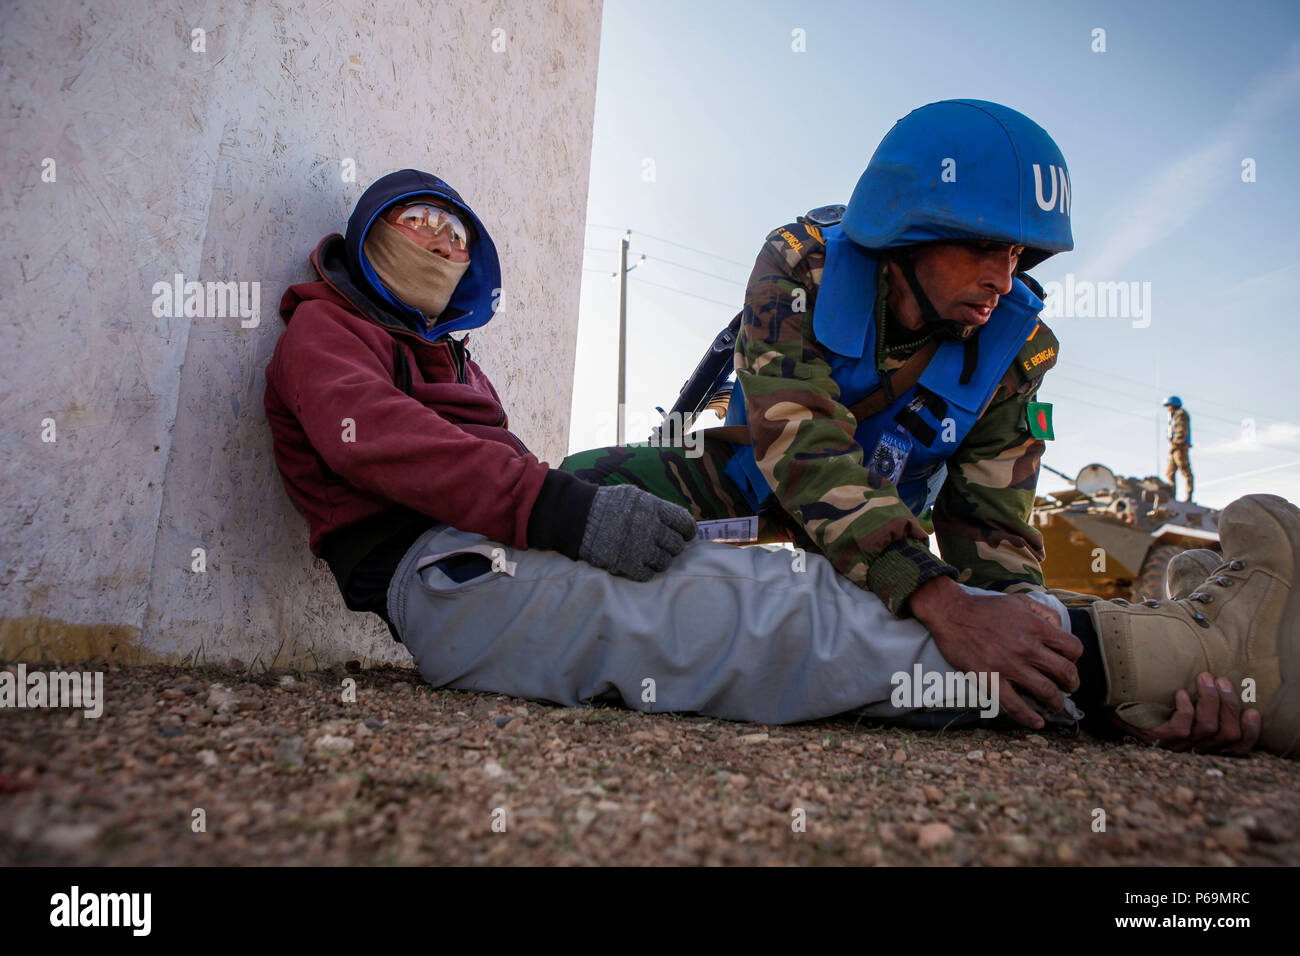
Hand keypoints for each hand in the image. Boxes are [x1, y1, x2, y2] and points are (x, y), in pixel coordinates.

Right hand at [578, 484, 696, 580]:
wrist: (579, 517)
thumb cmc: (608, 504)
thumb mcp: (635, 496)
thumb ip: (656, 508)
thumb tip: (677, 521)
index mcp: (655, 508)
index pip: (684, 523)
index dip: (687, 531)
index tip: (685, 534)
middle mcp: (651, 528)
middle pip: (677, 545)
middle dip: (672, 547)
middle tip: (663, 546)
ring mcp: (640, 548)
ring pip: (665, 562)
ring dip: (659, 560)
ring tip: (650, 555)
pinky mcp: (627, 564)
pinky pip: (648, 574)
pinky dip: (645, 571)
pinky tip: (638, 563)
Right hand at [909, 577, 1082, 728]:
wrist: (951, 613)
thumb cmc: (985, 607)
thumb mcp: (1019, 600)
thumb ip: (1043, 611)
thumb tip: (1059, 628)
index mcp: (1037, 628)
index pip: (1073, 648)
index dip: (1075, 658)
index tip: (1068, 662)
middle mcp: (1028, 648)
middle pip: (1066, 673)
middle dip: (1071, 683)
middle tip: (1066, 686)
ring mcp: (1010, 666)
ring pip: (1046, 692)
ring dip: (1056, 702)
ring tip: (1054, 704)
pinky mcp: (992, 679)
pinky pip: (1015, 705)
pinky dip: (1029, 718)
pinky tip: (1037, 722)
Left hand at [1111, 672, 1259, 755]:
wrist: (1112, 705)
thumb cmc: (1152, 701)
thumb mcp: (1181, 699)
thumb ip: (1202, 695)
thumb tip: (1220, 672)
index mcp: (1205, 740)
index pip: (1238, 747)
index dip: (1251, 732)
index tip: (1252, 710)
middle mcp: (1194, 747)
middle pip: (1227, 734)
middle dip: (1229, 705)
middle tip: (1221, 680)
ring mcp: (1176, 746)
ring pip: (1208, 728)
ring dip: (1210, 700)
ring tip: (1204, 678)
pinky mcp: (1158, 740)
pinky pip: (1181, 728)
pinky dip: (1185, 709)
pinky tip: (1179, 693)